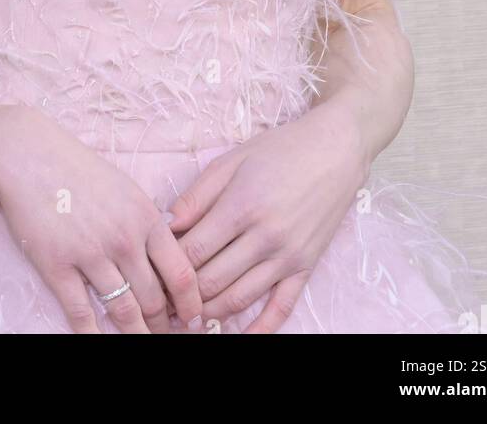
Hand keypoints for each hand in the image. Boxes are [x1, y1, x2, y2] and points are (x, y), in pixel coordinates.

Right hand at [0, 104, 202, 333]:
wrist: (28, 155)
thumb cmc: (78, 169)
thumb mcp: (126, 188)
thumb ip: (147, 222)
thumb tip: (168, 258)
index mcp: (145, 217)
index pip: (182, 273)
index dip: (191, 305)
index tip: (193, 320)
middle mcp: (123, 238)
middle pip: (155, 299)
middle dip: (163, 325)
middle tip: (165, 336)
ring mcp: (90, 253)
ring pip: (124, 310)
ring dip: (136, 334)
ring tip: (142, 342)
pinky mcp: (57, 265)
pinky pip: (81, 312)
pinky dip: (94, 335)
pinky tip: (100, 342)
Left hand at [165, 100, 370, 332]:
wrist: (336, 149)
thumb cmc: (279, 149)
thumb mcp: (231, 161)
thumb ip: (196, 196)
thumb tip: (165, 226)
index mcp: (241, 207)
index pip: (194, 251)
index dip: (167, 267)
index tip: (150, 271)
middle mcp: (265, 237)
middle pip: (212, 281)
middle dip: (182, 294)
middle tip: (162, 299)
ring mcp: (287, 256)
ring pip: (239, 299)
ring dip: (209, 312)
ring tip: (187, 315)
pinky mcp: (305, 267)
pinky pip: (281, 308)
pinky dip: (259, 329)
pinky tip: (238, 336)